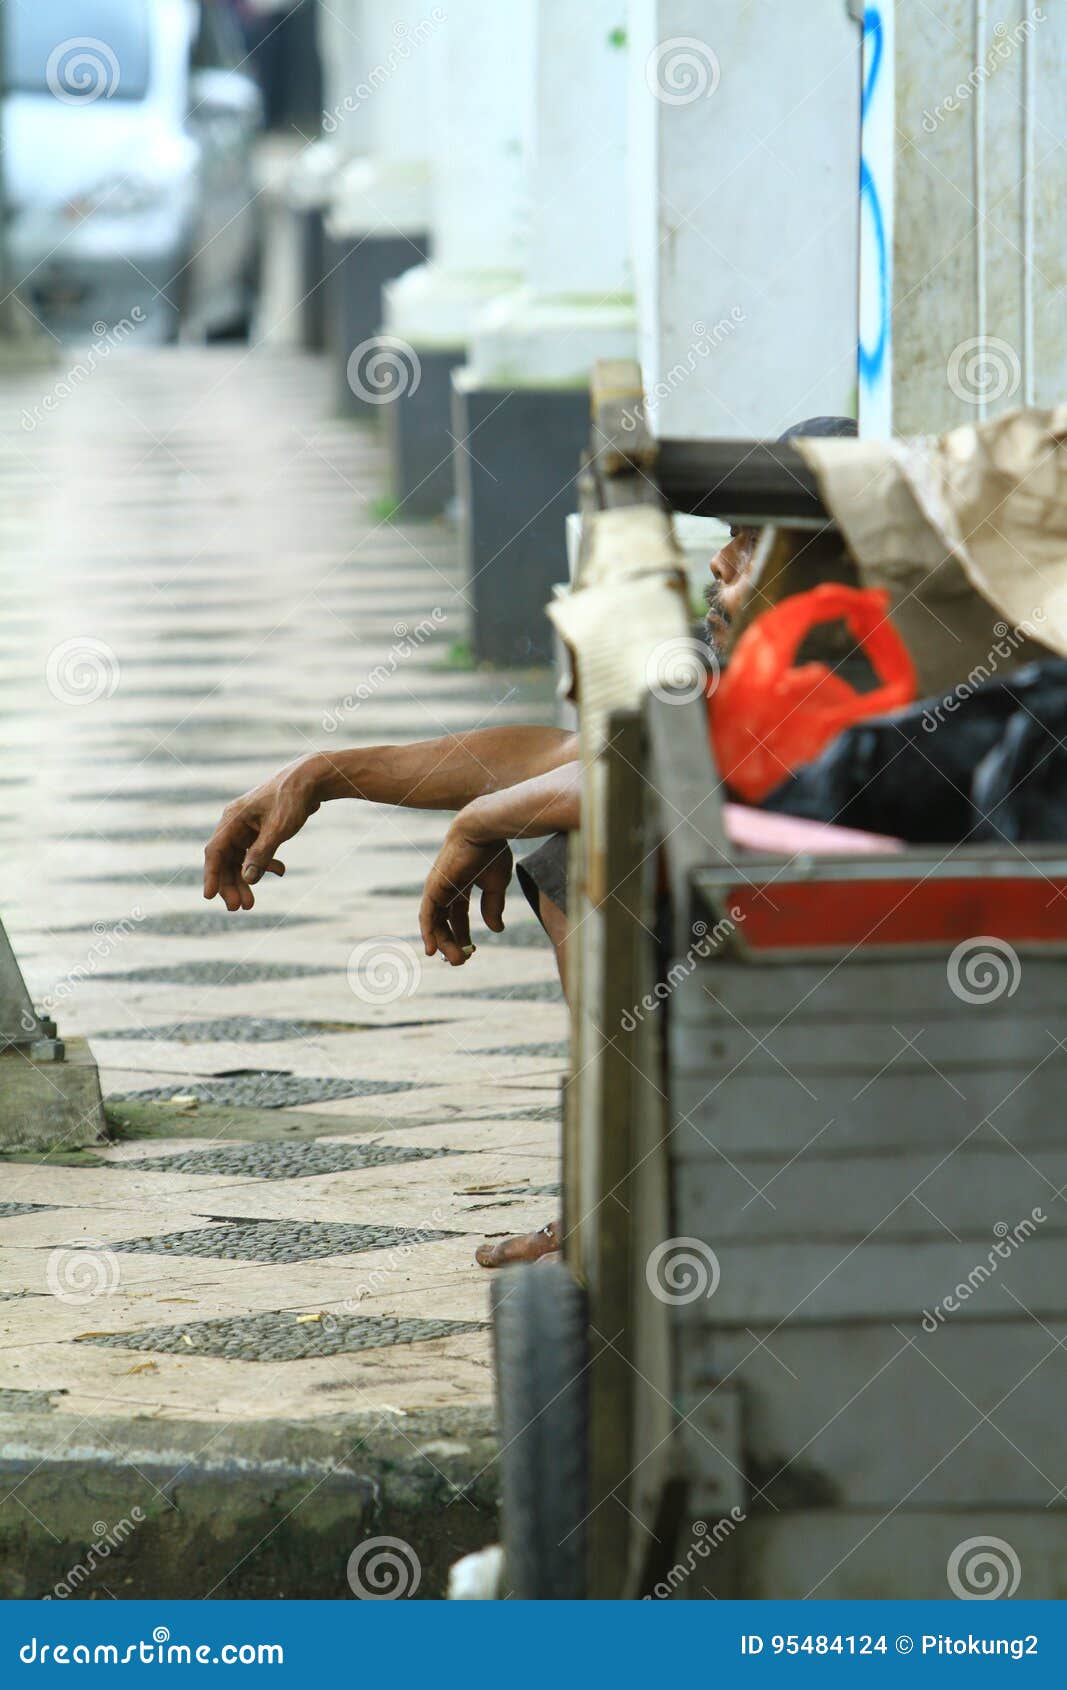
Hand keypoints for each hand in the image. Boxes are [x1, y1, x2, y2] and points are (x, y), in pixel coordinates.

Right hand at [203, 757, 322, 910]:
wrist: (312, 778)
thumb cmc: (293, 799)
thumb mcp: (279, 828)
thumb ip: (262, 853)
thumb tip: (247, 879)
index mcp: (233, 818)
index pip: (215, 851)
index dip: (211, 875)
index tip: (209, 897)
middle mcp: (235, 822)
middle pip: (225, 860)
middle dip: (231, 884)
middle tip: (239, 908)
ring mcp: (247, 826)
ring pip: (239, 860)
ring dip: (245, 880)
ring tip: (252, 903)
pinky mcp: (260, 829)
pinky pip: (254, 853)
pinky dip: (264, 864)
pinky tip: (280, 871)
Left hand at [419, 812, 513, 965]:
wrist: (483, 831)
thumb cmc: (491, 852)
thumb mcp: (496, 885)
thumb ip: (493, 906)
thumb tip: (496, 930)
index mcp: (460, 886)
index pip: (457, 916)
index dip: (463, 935)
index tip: (471, 951)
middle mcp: (446, 889)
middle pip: (445, 922)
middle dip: (452, 943)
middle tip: (461, 961)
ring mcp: (438, 889)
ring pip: (436, 923)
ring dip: (443, 943)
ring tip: (455, 961)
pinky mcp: (434, 888)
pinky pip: (428, 915)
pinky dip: (428, 933)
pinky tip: (432, 949)